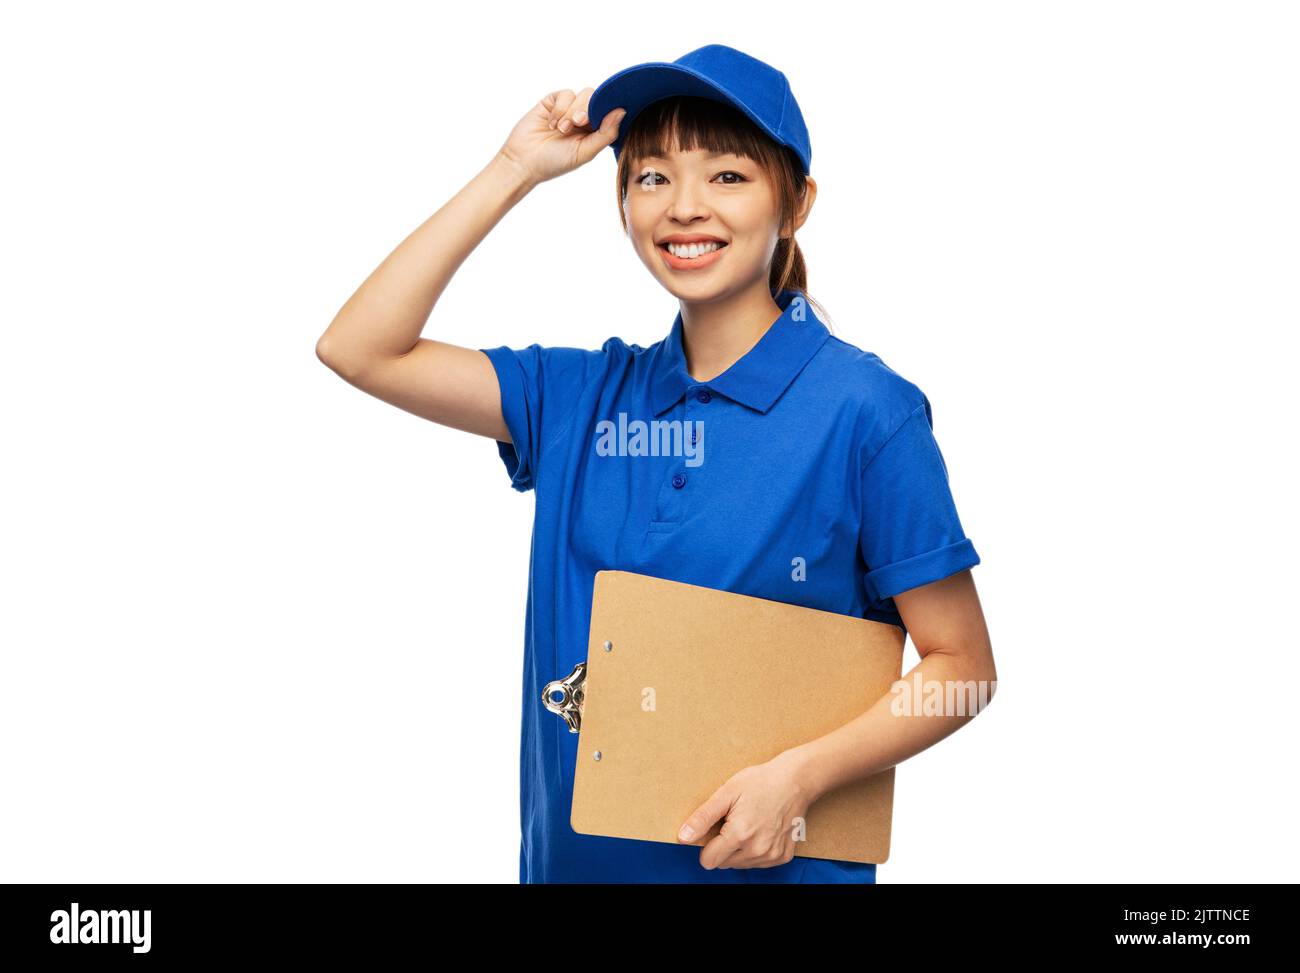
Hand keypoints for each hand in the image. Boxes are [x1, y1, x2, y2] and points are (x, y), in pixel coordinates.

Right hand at [496, 88, 625, 187]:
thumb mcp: (585, 152)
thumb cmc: (555, 162)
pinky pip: (565, 94)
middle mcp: (584, 118)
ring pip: (583, 95)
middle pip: (597, 100)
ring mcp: (568, 108)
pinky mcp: (553, 101)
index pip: (610, 112)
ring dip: (571, 111)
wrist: (524, 161)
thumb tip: (622, 111)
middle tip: (577, 123)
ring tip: (561, 129)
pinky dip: (559, 108)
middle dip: (588, 110)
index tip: (602, 118)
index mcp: (596, 131)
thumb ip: (605, 133)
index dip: (609, 110)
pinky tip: (551, 123)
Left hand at [677, 750, 816, 869]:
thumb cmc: (760, 782)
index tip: (715, 828)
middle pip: (724, 863)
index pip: (708, 861)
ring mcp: (772, 855)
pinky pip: (759, 863)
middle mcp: (757, 850)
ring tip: (748, 823)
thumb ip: (703, 818)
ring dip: (739, 850)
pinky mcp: (783, 857)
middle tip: (734, 821)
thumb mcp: (726, 793)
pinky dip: (755, 850)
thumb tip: (683, 838)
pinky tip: (761, 830)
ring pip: (741, 865)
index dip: (707, 845)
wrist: (795, 780)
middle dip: (723, 846)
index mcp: (740, 835)